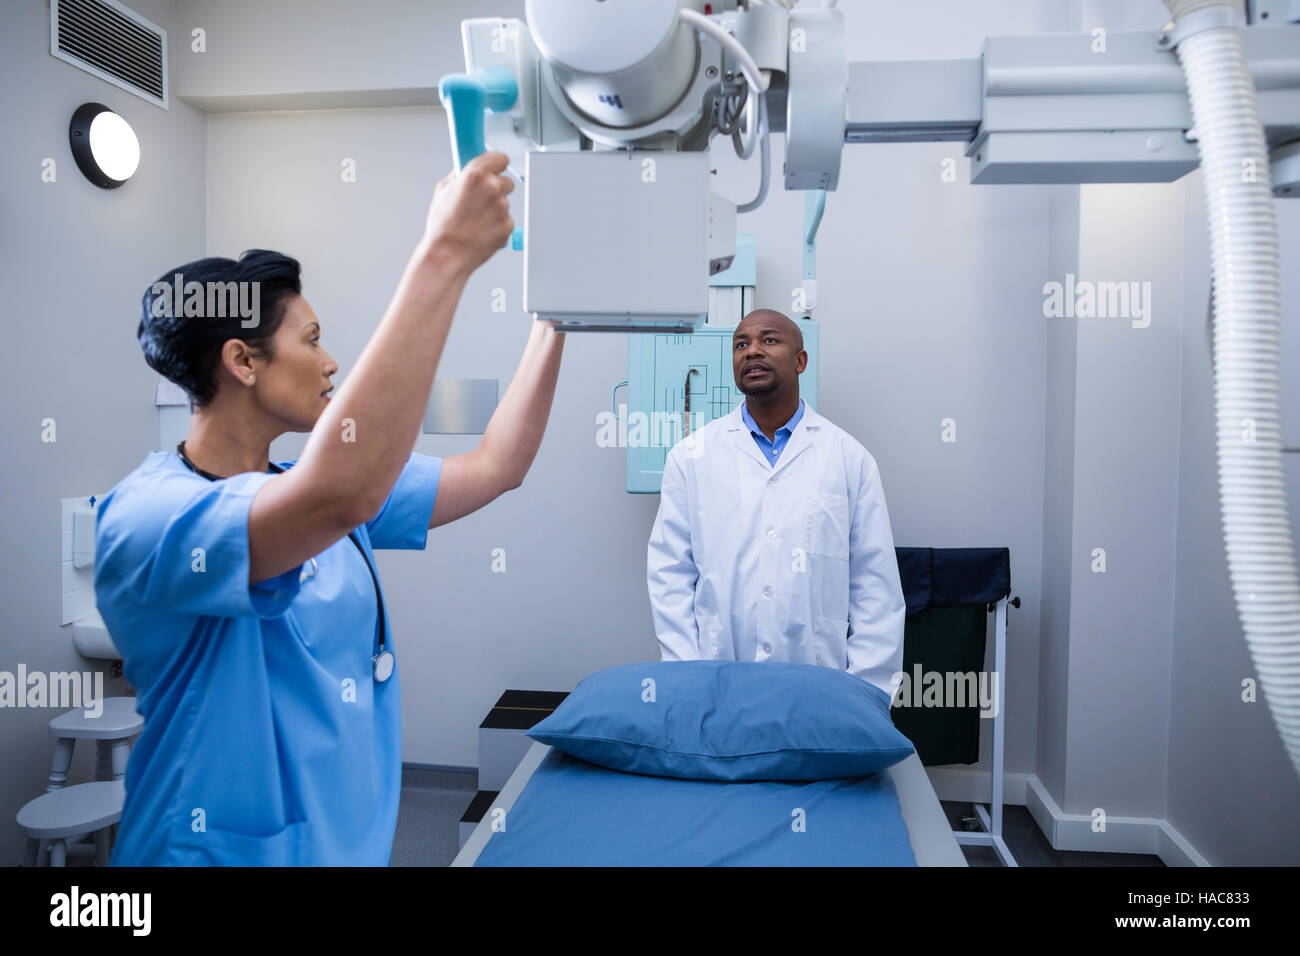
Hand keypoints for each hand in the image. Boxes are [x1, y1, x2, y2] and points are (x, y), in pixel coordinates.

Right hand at [421, 152, 514, 273]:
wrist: (447, 254)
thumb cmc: (442, 227)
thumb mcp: (442, 191)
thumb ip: (459, 176)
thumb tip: (466, 169)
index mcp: (475, 174)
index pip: (500, 158)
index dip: (495, 165)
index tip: (494, 168)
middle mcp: (492, 188)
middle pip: (506, 181)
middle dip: (495, 188)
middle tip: (480, 201)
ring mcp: (502, 207)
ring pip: (505, 202)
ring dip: (495, 208)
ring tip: (476, 220)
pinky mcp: (508, 225)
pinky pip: (506, 220)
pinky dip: (497, 224)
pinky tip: (482, 230)